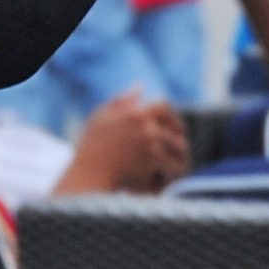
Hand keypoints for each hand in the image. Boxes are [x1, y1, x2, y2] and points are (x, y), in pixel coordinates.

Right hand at [57, 91, 188, 196]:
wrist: (87, 177)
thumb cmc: (90, 149)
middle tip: (179, 151)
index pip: (164, 106)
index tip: (172, 127)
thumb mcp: (101, 118)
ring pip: (181, 151)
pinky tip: (161, 182)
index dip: (171, 116)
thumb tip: (140, 86)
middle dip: (179, 141)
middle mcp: (148, 129)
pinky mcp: (154, 168)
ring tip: (174, 168)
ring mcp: (153, 148)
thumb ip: (122, 101)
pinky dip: (168, 177)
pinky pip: (173, 169)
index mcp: (136, 113)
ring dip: (179, 160)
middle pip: (178, 130)